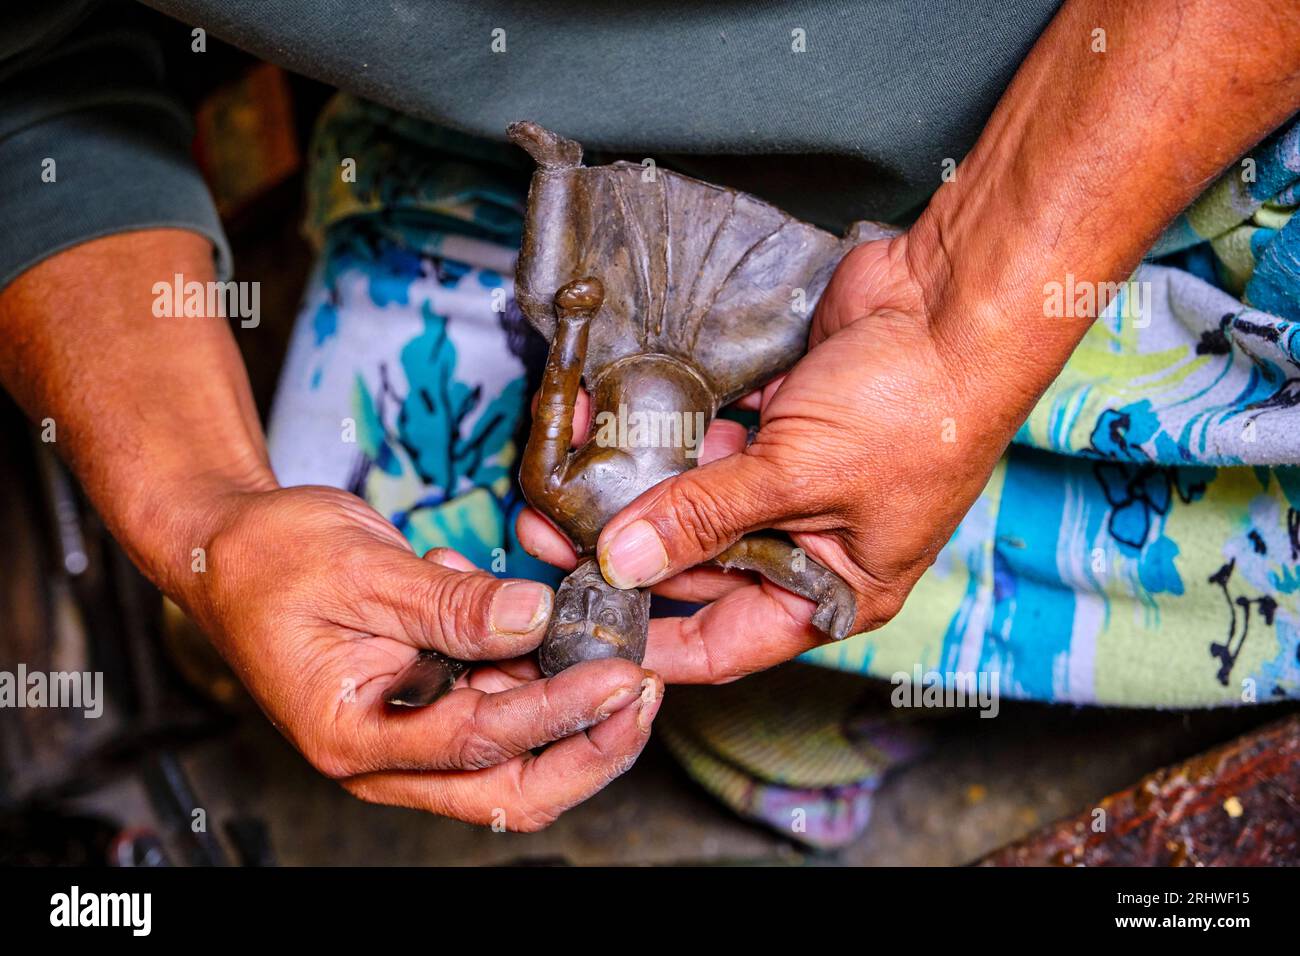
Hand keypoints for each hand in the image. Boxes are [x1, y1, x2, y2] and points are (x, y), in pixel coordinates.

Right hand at [176, 484, 661, 829]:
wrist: (232, 548)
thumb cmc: (271, 561)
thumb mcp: (361, 571)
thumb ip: (449, 605)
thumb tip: (532, 619)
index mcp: (351, 738)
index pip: (478, 743)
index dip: (559, 712)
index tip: (622, 678)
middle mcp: (385, 756)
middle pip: (509, 786)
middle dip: (588, 748)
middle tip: (644, 694)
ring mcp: (409, 735)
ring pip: (515, 755)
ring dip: (573, 709)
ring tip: (613, 645)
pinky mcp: (428, 705)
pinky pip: (499, 706)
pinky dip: (534, 672)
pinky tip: (538, 618)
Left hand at [521, 231, 1027, 682]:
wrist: (956, 300)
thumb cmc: (915, 409)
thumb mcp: (800, 478)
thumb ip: (705, 518)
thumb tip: (621, 561)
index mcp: (834, 590)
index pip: (726, 642)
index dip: (653, 643)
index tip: (583, 631)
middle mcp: (809, 544)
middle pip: (697, 567)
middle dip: (624, 552)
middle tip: (548, 535)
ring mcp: (790, 481)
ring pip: (694, 502)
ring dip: (634, 488)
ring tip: (561, 478)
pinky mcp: (775, 423)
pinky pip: (707, 442)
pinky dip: (664, 435)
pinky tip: (608, 425)